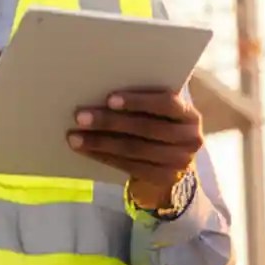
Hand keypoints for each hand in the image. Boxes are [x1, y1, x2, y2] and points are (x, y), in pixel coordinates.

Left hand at [67, 88, 203, 208]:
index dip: (138, 101)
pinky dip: (103, 156)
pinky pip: (128, 166)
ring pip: (133, 149)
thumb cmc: (157, 122)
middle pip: (145, 128)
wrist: (170, 160)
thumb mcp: (158, 110)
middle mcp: (190, 138)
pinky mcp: (164, 178)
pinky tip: (85, 150)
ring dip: (100, 142)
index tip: (109, 99)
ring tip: (74, 136)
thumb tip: (98, 85)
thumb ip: (142, 99)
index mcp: (188, 114)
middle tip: (80, 117)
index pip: (166, 103)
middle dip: (109, 122)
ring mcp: (180, 162)